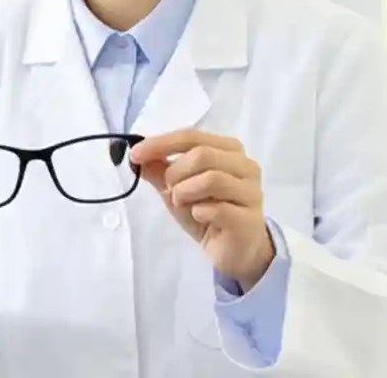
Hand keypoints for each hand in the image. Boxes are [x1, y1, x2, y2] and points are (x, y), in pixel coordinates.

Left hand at [130, 129, 273, 291]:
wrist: (231, 250)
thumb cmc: (206, 213)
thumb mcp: (176, 188)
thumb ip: (159, 170)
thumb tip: (137, 156)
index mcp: (228, 150)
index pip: (192, 136)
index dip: (161, 143)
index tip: (135, 154)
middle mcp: (245, 166)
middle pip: (202, 155)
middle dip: (175, 174)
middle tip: (171, 191)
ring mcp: (251, 192)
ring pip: (211, 179)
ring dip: (185, 193)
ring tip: (183, 204)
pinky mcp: (249, 219)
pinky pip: (218, 209)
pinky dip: (199, 212)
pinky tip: (200, 216)